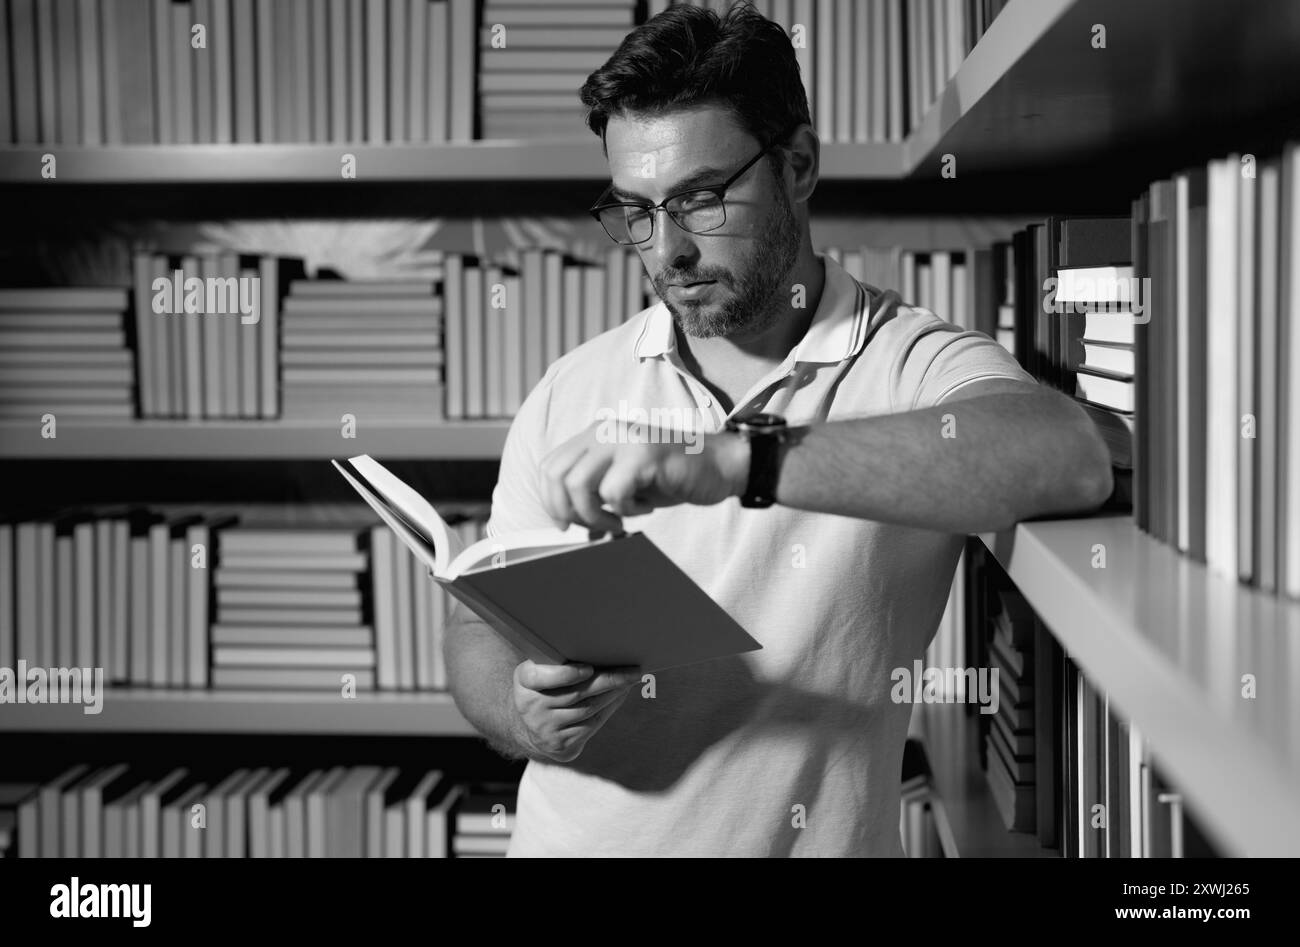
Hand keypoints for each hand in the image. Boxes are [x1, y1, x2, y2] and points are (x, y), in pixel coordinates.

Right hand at [511, 660, 641, 762]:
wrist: (531, 727)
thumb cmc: (544, 687)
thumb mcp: (540, 670)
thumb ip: (557, 660)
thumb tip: (601, 647)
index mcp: (524, 681)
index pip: (542, 677)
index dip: (566, 675)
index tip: (589, 669)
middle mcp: (531, 706)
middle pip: (577, 693)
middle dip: (609, 681)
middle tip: (633, 671)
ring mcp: (546, 728)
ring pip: (588, 708)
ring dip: (614, 694)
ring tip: (630, 680)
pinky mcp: (560, 743)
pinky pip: (591, 724)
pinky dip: (609, 708)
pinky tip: (620, 696)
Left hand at [538, 421, 750, 533]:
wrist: (721, 465)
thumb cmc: (671, 477)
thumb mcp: (624, 479)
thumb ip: (594, 490)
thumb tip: (566, 522)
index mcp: (596, 434)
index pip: (550, 466)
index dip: (551, 500)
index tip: (567, 524)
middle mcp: (605, 430)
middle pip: (557, 476)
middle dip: (569, 511)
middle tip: (595, 527)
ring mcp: (624, 439)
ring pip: (579, 485)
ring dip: (595, 515)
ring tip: (620, 520)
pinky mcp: (644, 454)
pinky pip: (614, 493)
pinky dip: (626, 510)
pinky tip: (645, 507)